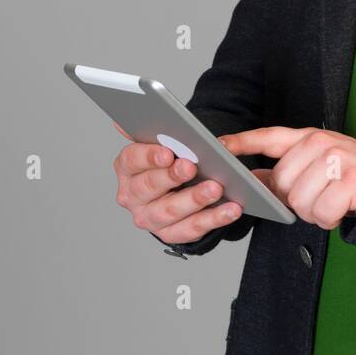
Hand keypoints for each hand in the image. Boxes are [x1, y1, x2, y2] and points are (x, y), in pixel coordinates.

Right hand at [112, 126, 242, 244]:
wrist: (182, 187)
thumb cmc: (172, 159)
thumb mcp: (161, 141)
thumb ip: (149, 130)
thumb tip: (124, 120)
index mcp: (126, 168)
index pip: (130, 160)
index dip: (148, 156)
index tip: (167, 152)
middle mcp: (132, 195)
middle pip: (148, 187)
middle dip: (171, 177)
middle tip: (192, 167)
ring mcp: (150, 217)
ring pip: (170, 211)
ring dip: (195, 199)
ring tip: (217, 187)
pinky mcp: (170, 234)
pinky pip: (192, 229)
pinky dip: (214, 219)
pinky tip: (231, 208)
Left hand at [219, 126, 355, 230]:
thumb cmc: (345, 176)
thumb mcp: (314, 165)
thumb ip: (284, 170)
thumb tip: (252, 179)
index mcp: (307, 137)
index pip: (269, 137)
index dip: (242, 142)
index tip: (219, 147)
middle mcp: (321, 143)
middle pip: (282, 182)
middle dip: (294, 200)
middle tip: (315, 196)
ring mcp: (337, 160)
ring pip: (300, 200)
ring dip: (313, 211)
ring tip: (328, 202)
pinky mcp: (353, 180)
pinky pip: (323, 211)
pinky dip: (329, 218)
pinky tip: (340, 208)